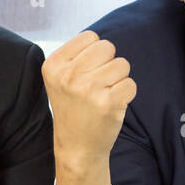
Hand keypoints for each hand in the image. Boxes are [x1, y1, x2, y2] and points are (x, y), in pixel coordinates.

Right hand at [42, 31, 136, 184]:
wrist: (77, 147)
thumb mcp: (60, 79)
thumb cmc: (73, 107)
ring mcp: (88, 89)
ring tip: (103, 96)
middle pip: (107, 47)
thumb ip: (77, 56)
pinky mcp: (108, 103)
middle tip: (98, 85)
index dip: (94, 53)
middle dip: (108, 63)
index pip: (90, 37)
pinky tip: (112, 105)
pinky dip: (126, 94)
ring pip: (122, 64)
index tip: (85, 73)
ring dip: (118, 79)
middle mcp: (68, 76)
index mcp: (53, 65)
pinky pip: (131, 84)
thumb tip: (103, 42)